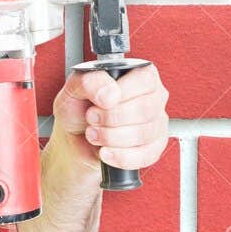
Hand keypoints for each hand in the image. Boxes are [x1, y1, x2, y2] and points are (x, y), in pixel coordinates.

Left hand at [51, 64, 170, 172]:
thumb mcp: (74, 88)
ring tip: (94, 134)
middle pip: (145, 109)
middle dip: (111, 118)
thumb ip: (89, 82)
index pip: (145, 80)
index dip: (122, 93)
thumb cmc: (78, 110)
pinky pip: (145, 155)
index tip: (100, 102)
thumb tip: (111, 95)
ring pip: (144, 133)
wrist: (74, 140)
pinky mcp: (154, 148)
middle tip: (92, 119)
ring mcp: (156, 124)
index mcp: (139, 75)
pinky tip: (105, 151)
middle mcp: (153, 97)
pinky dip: (119, 156)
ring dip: (111, 137)